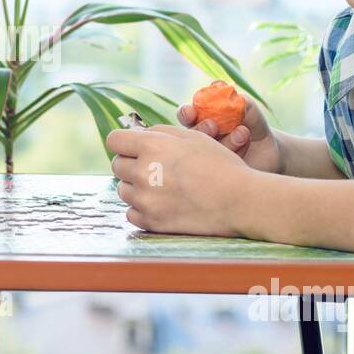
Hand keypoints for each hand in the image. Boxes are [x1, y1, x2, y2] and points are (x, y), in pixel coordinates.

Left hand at [106, 124, 253, 236]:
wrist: (239, 201)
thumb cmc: (220, 165)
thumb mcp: (192, 137)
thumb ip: (160, 132)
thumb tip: (138, 133)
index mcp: (151, 146)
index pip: (114, 140)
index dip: (124, 142)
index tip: (133, 147)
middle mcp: (142, 172)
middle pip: (117, 166)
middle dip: (131, 164)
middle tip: (154, 168)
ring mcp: (145, 199)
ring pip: (123, 190)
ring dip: (136, 187)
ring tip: (162, 187)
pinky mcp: (151, 222)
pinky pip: (132, 213)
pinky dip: (142, 209)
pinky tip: (162, 204)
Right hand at [178, 95, 283, 175]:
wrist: (270, 148)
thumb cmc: (252, 123)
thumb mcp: (246, 107)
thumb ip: (233, 99)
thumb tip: (220, 87)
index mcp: (200, 119)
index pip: (186, 116)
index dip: (186, 114)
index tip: (192, 112)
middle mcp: (198, 139)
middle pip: (188, 136)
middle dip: (200, 129)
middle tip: (214, 125)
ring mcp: (207, 158)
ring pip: (206, 151)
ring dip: (225, 139)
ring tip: (243, 133)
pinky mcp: (218, 174)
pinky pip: (220, 166)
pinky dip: (233, 152)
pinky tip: (244, 144)